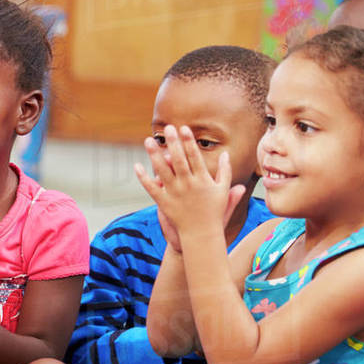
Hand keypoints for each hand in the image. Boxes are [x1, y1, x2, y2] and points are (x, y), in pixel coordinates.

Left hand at [135, 125, 245, 241]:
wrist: (201, 235)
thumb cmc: (214, 212)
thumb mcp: (223, 191)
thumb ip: (225, 171)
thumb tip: (226, 154)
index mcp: (203, 180)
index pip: (195, 156)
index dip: (188, 141)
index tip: (183, 128)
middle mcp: (188, 185)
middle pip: (178, 160)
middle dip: (173, 143)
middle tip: (167, 128)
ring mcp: (175, 194)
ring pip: (162, 171)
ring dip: (155, 155)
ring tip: (148, 141)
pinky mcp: (164, 203)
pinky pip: (152, 188)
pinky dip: (144, 178)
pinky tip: (137, 166)